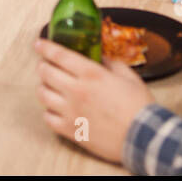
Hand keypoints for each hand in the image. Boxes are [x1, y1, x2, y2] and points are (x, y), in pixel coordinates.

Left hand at [35, 38, 151, 164]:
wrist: (143, 137)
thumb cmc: (139, 106)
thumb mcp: (129, 76)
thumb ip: (111, 63)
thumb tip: (100, 57)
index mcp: (91, 74)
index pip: (60, 55)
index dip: (46, 47)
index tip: (38, 43)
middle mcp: (76, 90)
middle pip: (46, 72)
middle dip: (43, 65)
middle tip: (45, 64)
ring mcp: (71, 111)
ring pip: (42, 94)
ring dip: (43, 87)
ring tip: (48, 86)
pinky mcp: (71, 130)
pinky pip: (48, 118)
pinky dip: (48, 111)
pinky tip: (54, 109)